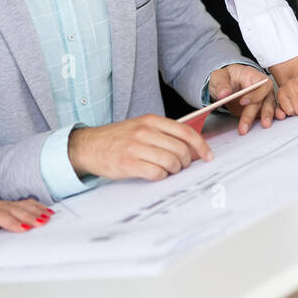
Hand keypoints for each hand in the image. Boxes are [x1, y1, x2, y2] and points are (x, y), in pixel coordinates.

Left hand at [0, 197, 52, 243]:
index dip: (12, 222)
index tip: (24, 228)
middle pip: (14, 210)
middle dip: (29, 216)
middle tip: (42, 224)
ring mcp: (3, 204)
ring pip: (21, 205)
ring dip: (36, 211)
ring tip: (48, 217)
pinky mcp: (9, 204)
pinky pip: (25, 203)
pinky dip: (37, 207)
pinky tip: (47, 211)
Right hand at [69, 115, 212, 180]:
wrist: (89, 146)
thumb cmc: (117, 138)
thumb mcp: (140, 126)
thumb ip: (163, 133)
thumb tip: (192, 148)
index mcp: (150, 120)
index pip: (185, 132)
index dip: (201, 146)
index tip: (208, 156)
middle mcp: (144, 132)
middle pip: (180, 150)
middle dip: (186, 162)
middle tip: (181, 166)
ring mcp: (135, 147)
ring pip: (171, 162)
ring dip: (174, 170)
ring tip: (167, 170)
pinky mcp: (128, 164)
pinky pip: (156, 173)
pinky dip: (160, 176)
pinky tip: (155, 174)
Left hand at [208, 63, 275, 134]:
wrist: (226, 85)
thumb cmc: (227, 78)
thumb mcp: (219, 77)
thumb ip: (221, 84)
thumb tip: (223, 93)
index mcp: (254, 77)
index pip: (262, 85)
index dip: (254, 94)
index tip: (242, 102)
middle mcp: (262, 88)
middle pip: (265, 100)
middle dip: (257, 113)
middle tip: (246, 125)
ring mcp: (263, 99)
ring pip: (268, 108)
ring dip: (265, 118)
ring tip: (262, 126)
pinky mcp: (260, 109)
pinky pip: (266, 115)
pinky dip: (266, 120)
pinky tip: (263, 126)